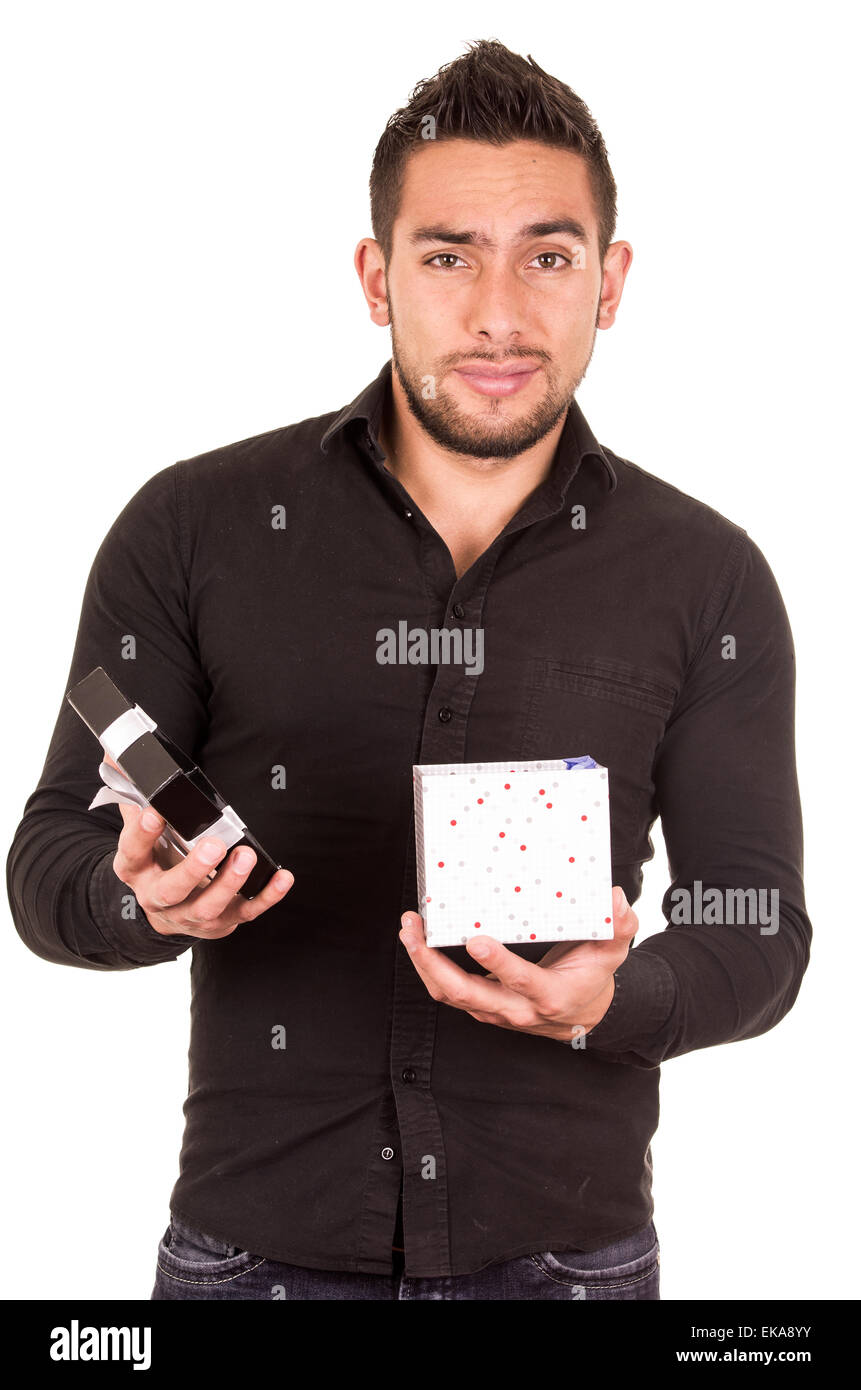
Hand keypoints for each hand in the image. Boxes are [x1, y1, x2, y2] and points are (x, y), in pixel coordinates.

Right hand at [103, 753, 292, 937]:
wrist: (162, 911)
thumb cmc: (155, 861)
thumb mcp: (138, 831)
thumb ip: (132, 795)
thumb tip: (117, 755)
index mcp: (136, 869)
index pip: (133, 852)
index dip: (142, 834)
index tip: (155, 812)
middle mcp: (158, 897)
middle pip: (171, 890)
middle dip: (193, 869)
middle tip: (215, 845)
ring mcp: (190, 914)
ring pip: (207, 907)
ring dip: (229, 884)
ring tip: (246, 856)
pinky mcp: (221, 922)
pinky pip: (246, 912)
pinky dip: (266, 897)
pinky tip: (281, 878)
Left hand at [398, 885, 637, 1041]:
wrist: (582, 1015)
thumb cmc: (593, 976)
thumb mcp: (613, 952)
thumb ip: (620, 926)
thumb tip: (616, 899)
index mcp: (550, 996)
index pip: (520, 982)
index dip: (497, 963)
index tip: (476, 939)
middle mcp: (517, 1010)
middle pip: (466, 994)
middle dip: (433, 963)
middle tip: (415, 931)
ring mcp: (494, 1011)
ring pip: (449, 995)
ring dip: (423, 964)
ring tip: (408, 929)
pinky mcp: (481, 1007)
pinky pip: (447, 992)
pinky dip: (428, 968)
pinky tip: (417, 940)